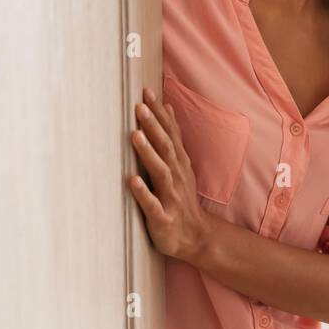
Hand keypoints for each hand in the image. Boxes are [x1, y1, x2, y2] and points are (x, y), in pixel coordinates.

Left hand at [128, 87, 208, 263]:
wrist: (196, 236)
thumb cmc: (181, 198)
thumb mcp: (181, 165)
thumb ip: (173, 137)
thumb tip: (167, 107)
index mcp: (178, 163)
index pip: (170, 133)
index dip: (159, 113)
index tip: (145, 92)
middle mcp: (176, 176)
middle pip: (166, 148)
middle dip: (153, 127)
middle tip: (139, 106)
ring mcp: (170, 197)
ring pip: (160, 172)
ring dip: (148, 153)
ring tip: (135, 135)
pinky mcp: (162, 218)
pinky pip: (152, 205)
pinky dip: (143, 192)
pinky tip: (132, 181)